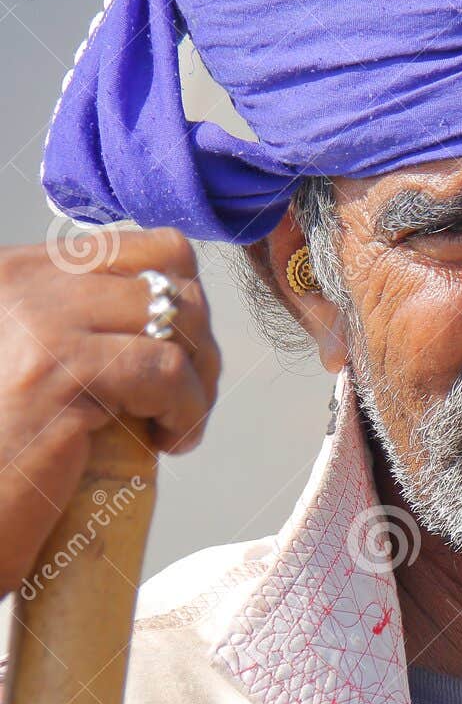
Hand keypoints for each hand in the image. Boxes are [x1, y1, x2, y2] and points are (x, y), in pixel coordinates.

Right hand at [0, 227, 220, 599]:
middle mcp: (25, 285)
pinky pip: (166, 370)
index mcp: (18, 272)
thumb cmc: (1, 455)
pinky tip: (169, 443)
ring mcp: (41, 326)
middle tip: (187, 396)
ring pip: (177, 316)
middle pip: (171, 273)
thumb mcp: (37, 364)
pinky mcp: (60, 377)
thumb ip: (83, 325)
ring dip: (200, 377)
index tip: (178, 356)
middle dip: (200, 337)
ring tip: (176, 423)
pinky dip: (188, 409)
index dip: (183, 300)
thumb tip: (173, 310)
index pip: (142, 247)